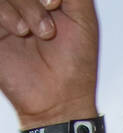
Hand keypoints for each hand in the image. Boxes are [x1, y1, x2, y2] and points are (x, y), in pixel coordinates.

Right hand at [0, 1, 98, 128]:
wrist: (59, 100)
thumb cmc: (75, 61)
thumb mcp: (83, 16)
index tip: (56, 3)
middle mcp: (22, 1)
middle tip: (50, 12)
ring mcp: (5, 13)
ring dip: (24, 5)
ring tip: (38, 32)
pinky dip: (4, 13)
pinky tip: (19, 30)